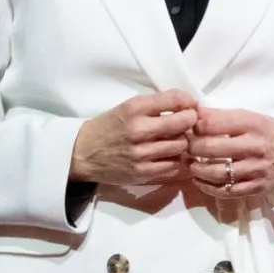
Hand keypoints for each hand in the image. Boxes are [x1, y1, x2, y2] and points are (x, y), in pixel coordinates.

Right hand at [71, 88, 198, 188]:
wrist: (83, 153)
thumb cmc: (109, 127)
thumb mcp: (128, 107)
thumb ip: (156, 105)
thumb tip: (188, 104)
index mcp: (134, 108)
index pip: (174, 100)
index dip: (189, 102)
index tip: (190, 105)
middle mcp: (138, 130)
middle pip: (183, 123)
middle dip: (190, 122)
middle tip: (187, 123)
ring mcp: (141, 153)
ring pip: (181, 146)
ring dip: (182, 142)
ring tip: (174, 140)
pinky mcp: (142, 172)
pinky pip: (173, 165)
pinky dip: (174, 159)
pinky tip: (167, 155)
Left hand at [184, 105, 273, 200]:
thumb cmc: (270, 133)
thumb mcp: (251, 117)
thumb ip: (221, 117)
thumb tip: (191, 112)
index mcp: (252, 123)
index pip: (213, 123)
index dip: (194, 125)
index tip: (188, 127)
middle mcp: (254, 146)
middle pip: (211, 148)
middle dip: (191, 147)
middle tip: (186, 147)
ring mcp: (256, 170)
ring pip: (216, 172)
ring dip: (196, 169)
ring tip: (191, 164)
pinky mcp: (256, 188)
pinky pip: (226, 191)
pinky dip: (207, 187)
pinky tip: (200, 180)